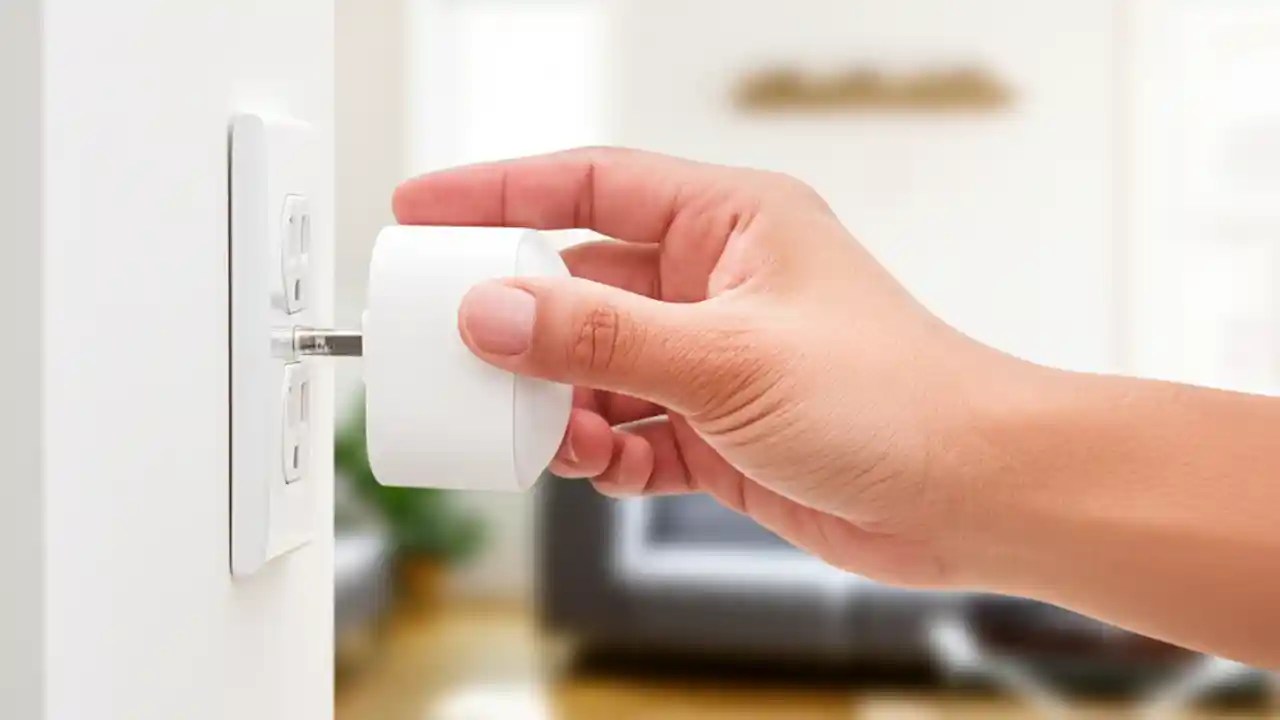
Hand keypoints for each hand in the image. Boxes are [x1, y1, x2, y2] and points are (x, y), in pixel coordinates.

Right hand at [393, 147, 1033, 587]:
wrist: (972, 496)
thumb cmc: (895, 398)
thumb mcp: (728, 356)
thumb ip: (601, 335)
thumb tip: (494, 311)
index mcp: (728, 222)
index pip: (588, 185)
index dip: (498, 192)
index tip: (422, 211)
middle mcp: (716, 282)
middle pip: (581, 281)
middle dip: (521, 320)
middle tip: (459, 348)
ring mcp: (714, 358)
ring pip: (598, 366)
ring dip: (561, 400)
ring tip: (541, 428)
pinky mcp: (718, 429)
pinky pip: (629, 430)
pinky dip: (603, 450)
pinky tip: (598, 463)